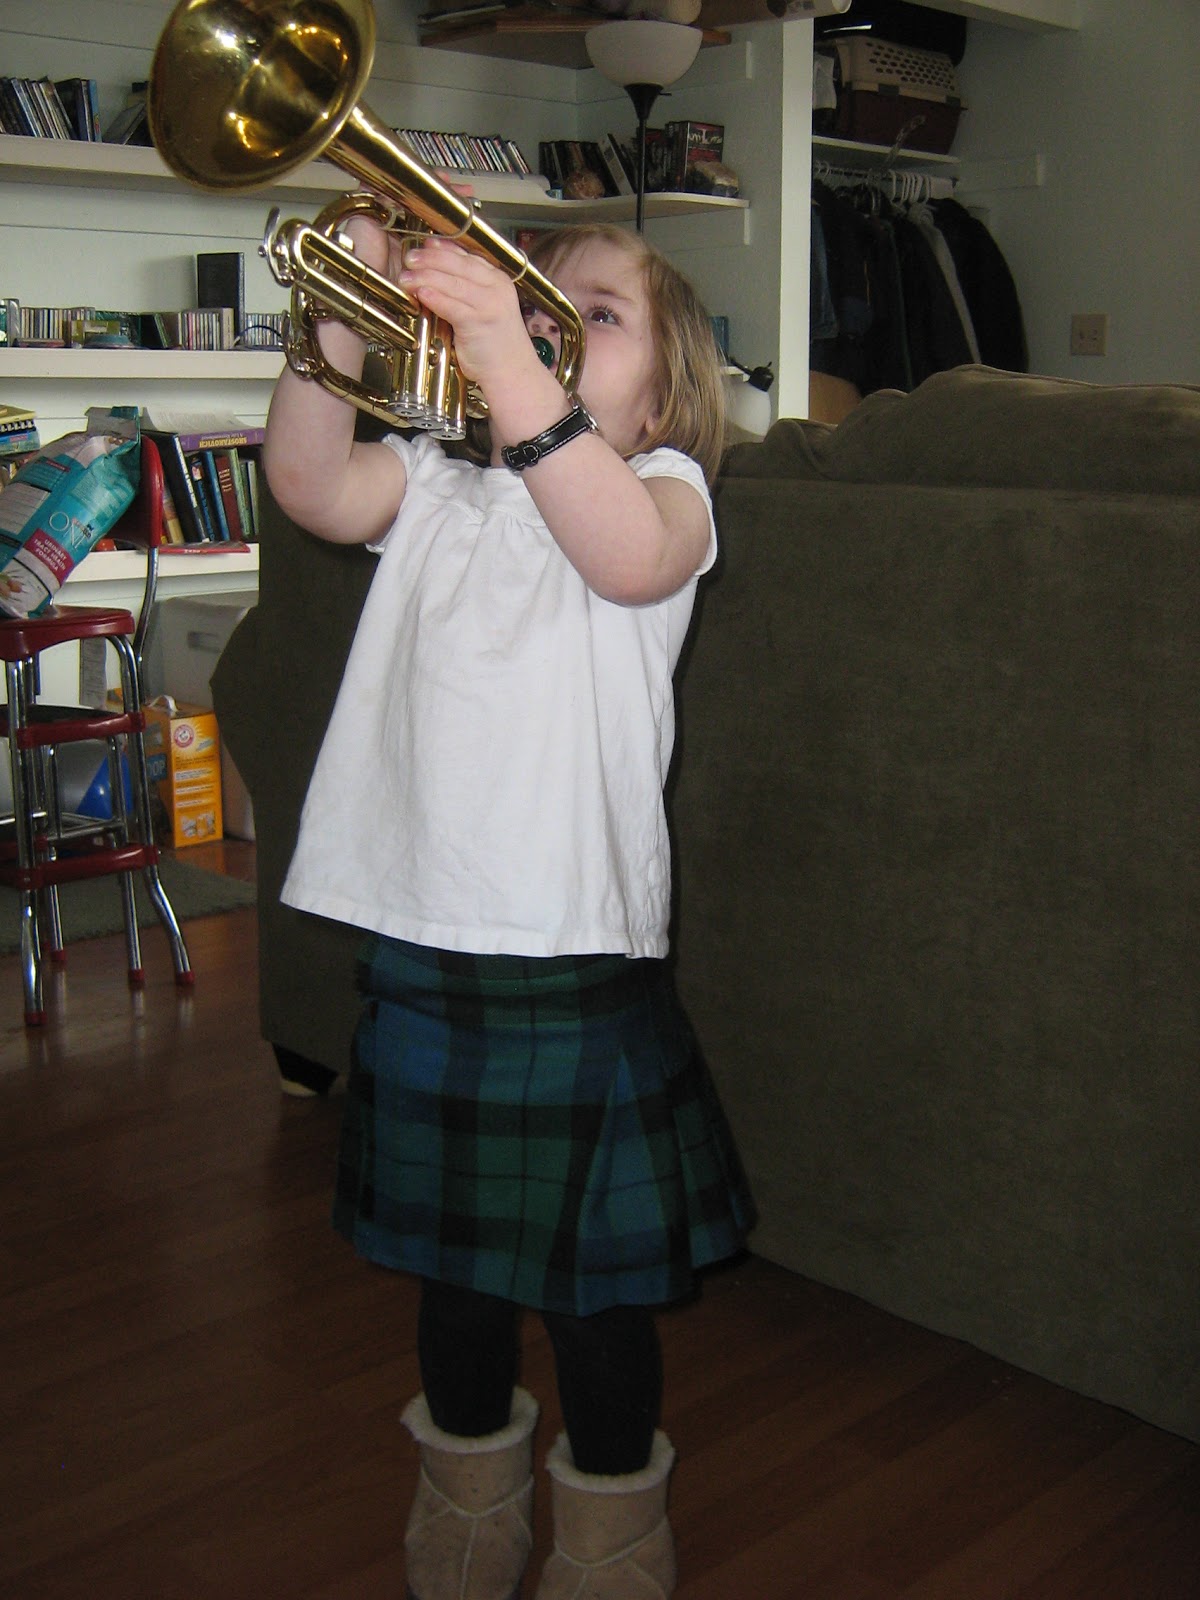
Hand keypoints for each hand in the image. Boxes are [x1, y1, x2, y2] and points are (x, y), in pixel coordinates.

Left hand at [398, 236, 540, 395]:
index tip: (426, 245)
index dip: (444, 248)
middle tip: (409, 258)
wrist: (513, 373)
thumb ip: (466, 292)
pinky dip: (435, 297)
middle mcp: (496, 287)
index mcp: (498, 281)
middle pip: (458, 265)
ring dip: (425, 277)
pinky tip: (421, 293)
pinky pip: (451, 305)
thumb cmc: (497, 346)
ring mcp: (489, 304)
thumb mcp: (485, 309)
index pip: (468, 256)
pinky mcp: (479, 321)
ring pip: (452, 282)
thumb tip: (436, 276)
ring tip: (406, 277)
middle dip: (430, 259)